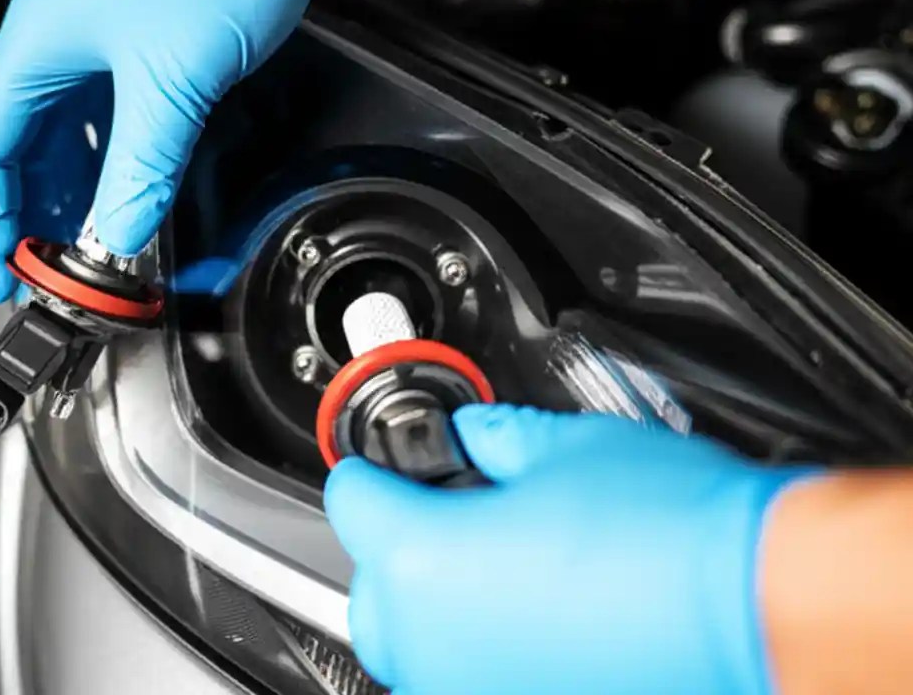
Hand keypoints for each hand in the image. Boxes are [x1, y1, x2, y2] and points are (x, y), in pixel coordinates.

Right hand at [0, 0, 317, 302]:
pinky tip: (131, 183)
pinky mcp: (140, 29)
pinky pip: (108, 106)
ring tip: (91, 241)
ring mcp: (98, 29)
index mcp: (40, 42)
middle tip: (50, 269)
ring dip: (74, 188)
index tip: (1, 272)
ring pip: (64, 126)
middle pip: (18, 141)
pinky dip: (113, 155)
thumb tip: (121, 231)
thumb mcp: (175, 79)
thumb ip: (145, 164)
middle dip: (31, 211)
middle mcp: (59, 34)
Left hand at [325, 404, 817, 694]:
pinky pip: (471, 679)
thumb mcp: (564, 447)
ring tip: (502, 568)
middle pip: (374, 589)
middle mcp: (431, 642)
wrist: (757, 609)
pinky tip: (536, 619)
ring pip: (416, 650)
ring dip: (439, 608)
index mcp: (422, 559)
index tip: (390, 465)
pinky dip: (484, 653)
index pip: (351, 501)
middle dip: (402, 547)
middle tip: (453, 513)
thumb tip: (474, 439)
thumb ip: (492, 439)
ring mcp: (471, 692)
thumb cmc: (674, 534)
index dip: (373, 470)